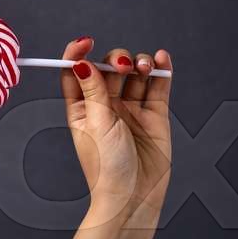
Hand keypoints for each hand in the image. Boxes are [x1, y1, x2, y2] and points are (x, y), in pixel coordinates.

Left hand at [60, 37, 173, 231]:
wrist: (134, 196)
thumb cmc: (107, 166)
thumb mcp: (96, 123)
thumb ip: (93, 89)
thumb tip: (79, 60)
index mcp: (81, 108)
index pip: (76, 72)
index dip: (78, 53)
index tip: (86, 41)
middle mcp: (105, 105)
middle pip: (109, 68)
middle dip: (117, 59)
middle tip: (124, 67)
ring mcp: (131, 108)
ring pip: (135, 74)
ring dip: (140, 63)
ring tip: (144, 67)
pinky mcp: (154, 114)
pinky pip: (158, 86)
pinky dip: (161, 70)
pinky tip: (161, 59)